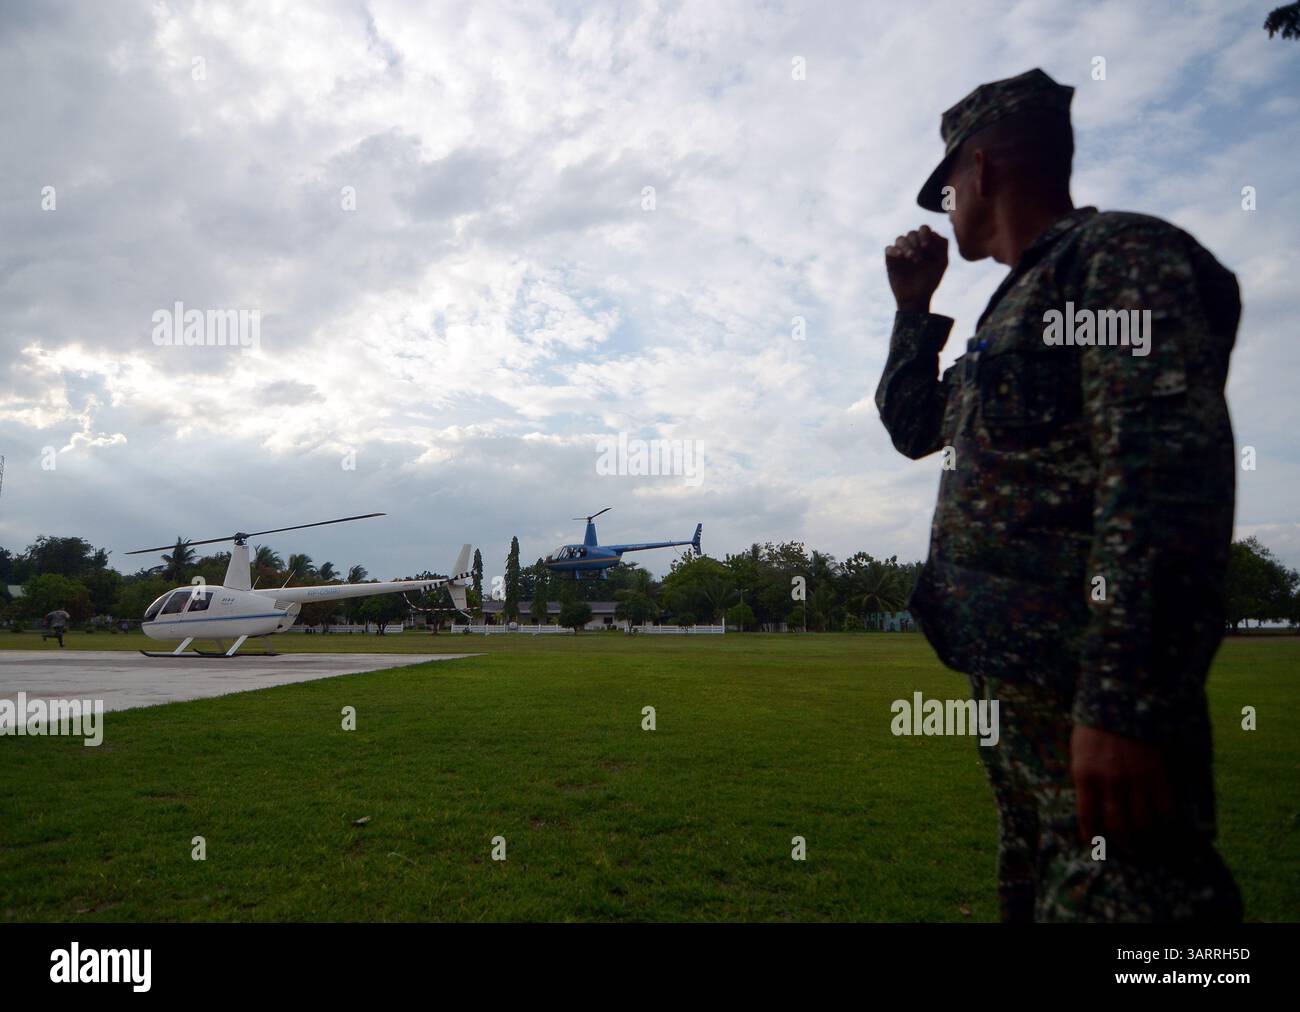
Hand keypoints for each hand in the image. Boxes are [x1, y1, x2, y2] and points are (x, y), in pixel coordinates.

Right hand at [885, 224, 947, 312]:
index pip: (924, 229)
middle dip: (916, 243)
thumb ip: (942, 245)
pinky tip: (900, 256)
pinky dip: (894, 250)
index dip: (925, 235)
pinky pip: (889, 248)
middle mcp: (912, 245)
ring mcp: (901, 251)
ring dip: (907, 246)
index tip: (926, 247)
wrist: (916, 297)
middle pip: (912, 233)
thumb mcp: (942, 262)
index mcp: (925, 243)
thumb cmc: (930, 280)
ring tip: (911, 258)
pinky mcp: (891, 259)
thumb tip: (934, 233)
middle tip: (919, 258)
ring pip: (900, 239)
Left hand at [1071, 724, 1175, 852]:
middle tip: (1130, 850)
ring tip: (1149, 843)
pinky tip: (1168, 827)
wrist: (1123, 697)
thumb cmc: (1096, 725)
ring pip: (1144, 823)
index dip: (1094, 838)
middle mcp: (1110, 781)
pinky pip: (1166, 808)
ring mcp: (1136, 778)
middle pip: (1119, 827)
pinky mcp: (1159, 773)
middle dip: (1125, 844)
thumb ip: (1084, 778)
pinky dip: (1169, 823)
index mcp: (1085, 775)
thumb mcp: (1079, 750)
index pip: (1088, 818)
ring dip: (1148, 839)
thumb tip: (1089, 806)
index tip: (1098, 847)